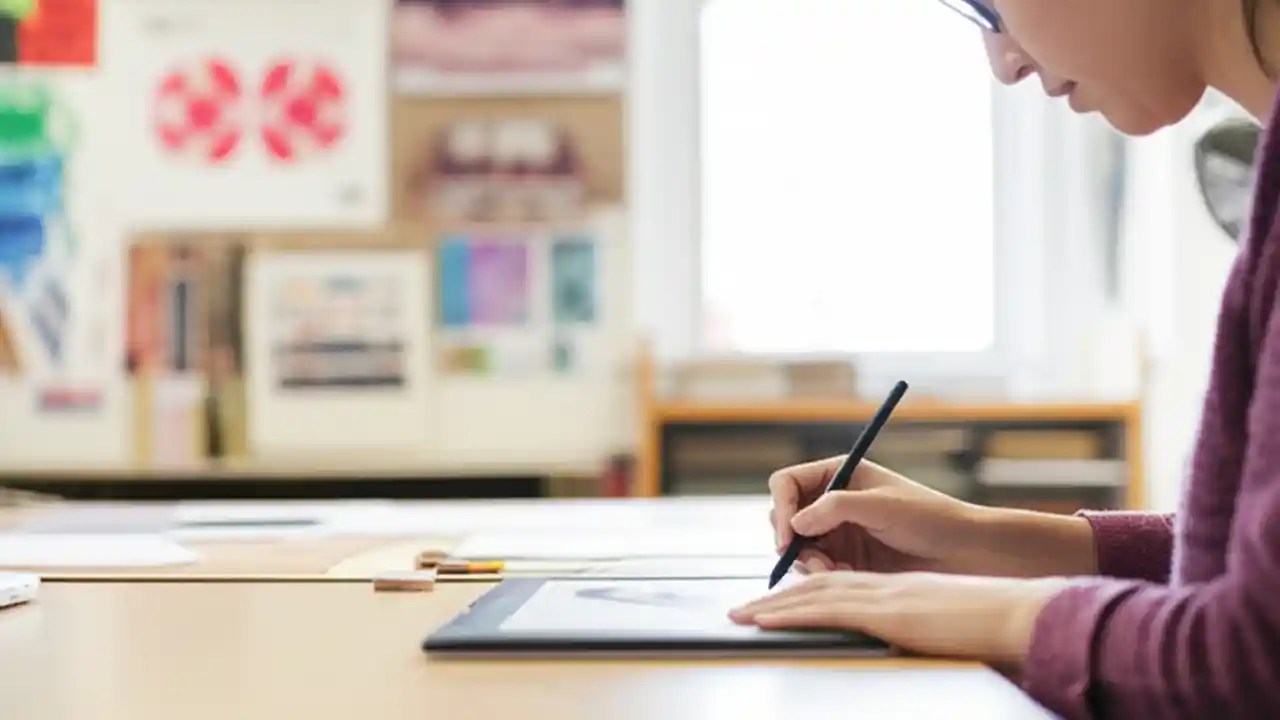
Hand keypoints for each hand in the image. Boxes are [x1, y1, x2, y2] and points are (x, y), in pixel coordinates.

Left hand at [729, 571, 1066, 665]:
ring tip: (741, 616)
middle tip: (743, 611)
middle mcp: (881, 588)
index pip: (839, 589)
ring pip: (812, 595)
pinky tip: (764, 618)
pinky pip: (824, 608)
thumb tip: (911, 642)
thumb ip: (918, 630)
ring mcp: (879, 598)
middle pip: (817, 588)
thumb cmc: (992, 626)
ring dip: (772, 606)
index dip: (806, 597)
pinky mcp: (881, 612)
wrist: (1015, 614)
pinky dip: (788, 613)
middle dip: (777, 600)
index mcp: (895, 592)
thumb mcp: (944, 627)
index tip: (779, 607)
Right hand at [769, 457, 1096, 577]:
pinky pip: (816, 569)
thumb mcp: (882, 505)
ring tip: (836, 574)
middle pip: (785, 517)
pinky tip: (849, 579)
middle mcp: (832, 500)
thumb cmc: (931, 517)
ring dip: (809, 562)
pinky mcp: (846, 560)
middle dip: (792, 541)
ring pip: (797, 547)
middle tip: (812, 561)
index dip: (781, 507)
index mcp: (839, 474)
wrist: (964, 553)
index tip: (788, 535)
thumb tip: (795, 522)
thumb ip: (836, 508)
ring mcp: (837, 531)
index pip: (786, 483)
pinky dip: (824, 576)